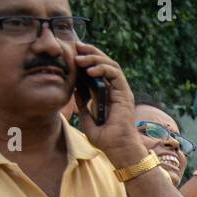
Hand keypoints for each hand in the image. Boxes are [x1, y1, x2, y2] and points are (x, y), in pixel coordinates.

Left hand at [72, 44, 146, 166]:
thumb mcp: (87, 119)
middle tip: (75, 47)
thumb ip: (82, 104)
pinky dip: (103, 68)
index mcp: (107, 94)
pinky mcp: (125, 94)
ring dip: (95, 58)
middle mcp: (115, 90)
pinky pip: (115, 74)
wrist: (118, 149)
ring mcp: (121, 91)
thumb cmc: (106, 140)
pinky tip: (90, 70)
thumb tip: (74, 89)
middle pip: (104, 63)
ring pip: (111, 65)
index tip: (71, 53)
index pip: (97, 70)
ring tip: (80, 58)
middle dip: (90, 52)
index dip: (86, 59)